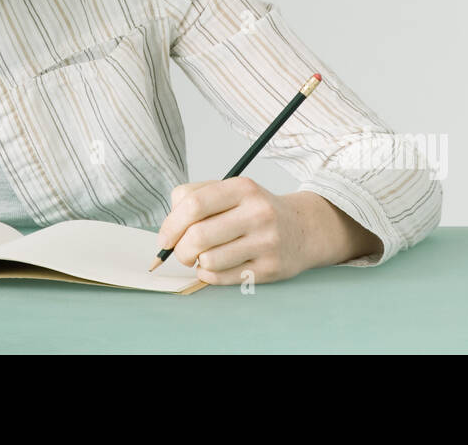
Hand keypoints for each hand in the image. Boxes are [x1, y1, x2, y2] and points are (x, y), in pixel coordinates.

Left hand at [154, 177, 367, 283]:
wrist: (303, 229)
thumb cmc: (255, 210)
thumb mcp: (231, 191)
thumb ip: (194, 199)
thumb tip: (166, 231)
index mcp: (242, 188)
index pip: (193, 204)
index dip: (170, 224)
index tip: (164, 238)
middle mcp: (257, 213)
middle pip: (198, 236)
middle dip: (180, 250)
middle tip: (181, 252)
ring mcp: (266, 242)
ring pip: (209, 260)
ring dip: (197, 263)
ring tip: (204, 256)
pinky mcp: (271, 268)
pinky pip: (223, 278)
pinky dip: (209, 275)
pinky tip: (216, 267)